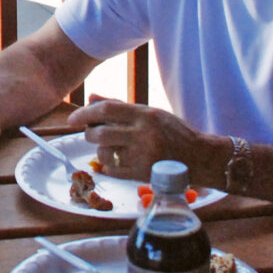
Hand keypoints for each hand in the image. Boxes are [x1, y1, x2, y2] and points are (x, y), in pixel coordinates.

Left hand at [76, 100, 228, 190]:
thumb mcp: (151, 113)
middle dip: (90, 134)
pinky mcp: (142, 175)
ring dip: (100, 151)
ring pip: (104, 153)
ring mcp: (143, 156)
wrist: (199, 157)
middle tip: (92, 134)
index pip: (107, 110)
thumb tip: (92, 97)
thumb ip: (120, 106)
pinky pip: (113, 170)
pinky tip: (117, 161)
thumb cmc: (174, 132)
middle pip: (101, 133)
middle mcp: (143, 134)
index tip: (72, 119)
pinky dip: (109, 166)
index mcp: (146, 115)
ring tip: (110, 148)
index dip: (85, 113)